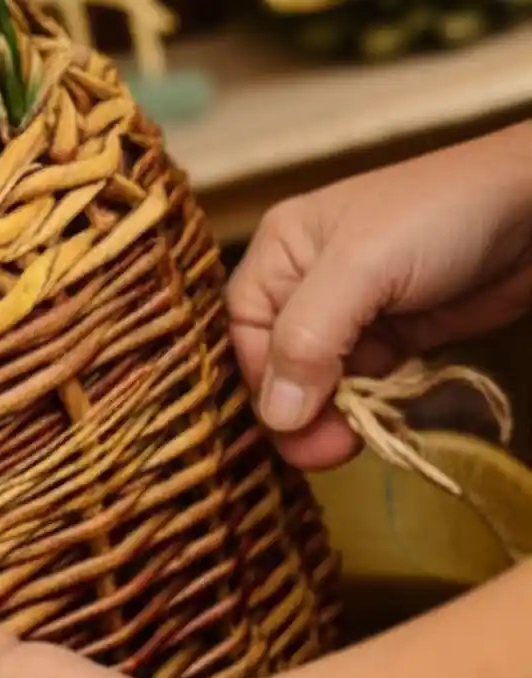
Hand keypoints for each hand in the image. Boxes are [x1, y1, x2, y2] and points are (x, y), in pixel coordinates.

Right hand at [226, 121, 531, 468]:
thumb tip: (274, 416)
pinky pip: (362, 383)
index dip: (261, 381)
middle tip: (322, 453)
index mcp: (280, 251)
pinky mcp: (394, 336)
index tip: (288, 426)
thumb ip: (308, 339)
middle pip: (277, 362)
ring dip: (329, 416)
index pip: (244, 331)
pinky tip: (374, 425)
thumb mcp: (362, 269)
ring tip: (350, 444)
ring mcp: (351, 312)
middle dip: (295, 408)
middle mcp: (305, 282)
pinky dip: (364, 408)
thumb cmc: (441, 216)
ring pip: (318, 380)